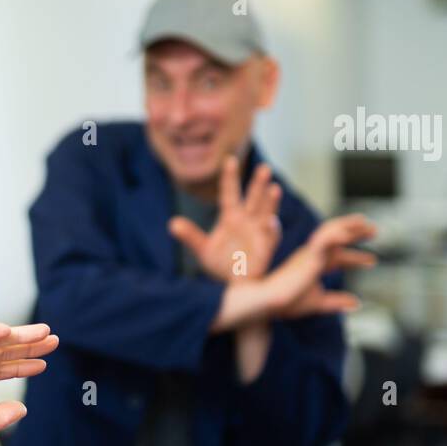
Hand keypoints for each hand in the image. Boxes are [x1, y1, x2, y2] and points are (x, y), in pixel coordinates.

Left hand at [169, 157, 281, 280]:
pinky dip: (271, 229)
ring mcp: (259, 232)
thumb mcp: (203, 251)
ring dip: (270, 202)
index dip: (230, 177)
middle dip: (259, 184)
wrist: (233, 285)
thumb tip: (172, 223)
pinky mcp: (267, 247)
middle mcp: (248, 220)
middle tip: (265, 168)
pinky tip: (270, 222)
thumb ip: (190, 236)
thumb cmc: (220, 265)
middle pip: (254, 198)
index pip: (230, 193)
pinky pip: (270, 236)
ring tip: (274, 188)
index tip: (229, 160)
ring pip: (266, 212)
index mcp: (231, 217)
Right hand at [263, 214, 377, 316]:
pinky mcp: (307, 255)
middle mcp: (311, 254)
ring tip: (367, 225)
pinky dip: (337, 235)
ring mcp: (309, 253)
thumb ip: (336, 301)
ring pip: (330, 231)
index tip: (372, 261)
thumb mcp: (318, 302)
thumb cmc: (287, 302)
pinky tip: (350, 235)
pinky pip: (324, 239)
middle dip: (355, 233)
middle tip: (374, 230)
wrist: (270, 303)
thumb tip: (356, 303)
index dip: (356, 258)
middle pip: (336, 238)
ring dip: (349, 226)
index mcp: (312, 264)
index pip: (338, 257)